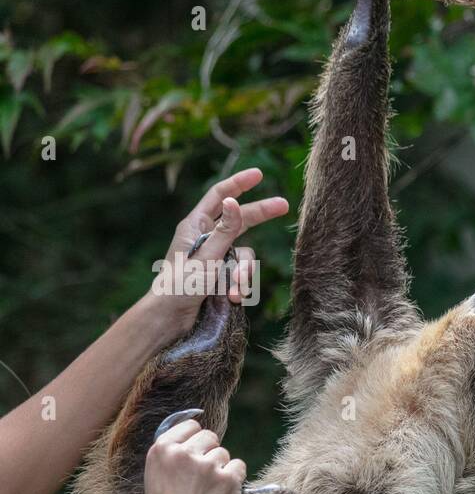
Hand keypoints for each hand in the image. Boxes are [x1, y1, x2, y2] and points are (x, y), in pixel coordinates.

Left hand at [141, 168, 288, 345]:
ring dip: (242, 275)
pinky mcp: (221, 275)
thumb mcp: (207, 256)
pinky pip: (241, 273)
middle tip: (284, 205)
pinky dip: (239, 285)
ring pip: (244, 255)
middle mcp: (206, 237)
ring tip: (232, 292)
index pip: (220, 196)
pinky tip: (231, 299)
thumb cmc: (180, 286)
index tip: (259, 175)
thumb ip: (225, 230)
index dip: (239, 184)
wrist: (170, 319)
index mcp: (195, 226)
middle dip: (261, 216)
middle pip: (240, 220)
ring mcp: (215, 256)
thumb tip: (235, 201)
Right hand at [142, 416, 246, 493]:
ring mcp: (208, 466)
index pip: (190, 425)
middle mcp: (184, 454)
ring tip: (208, 491)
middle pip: (210, 436)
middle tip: (203, 475)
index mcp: (161, 450)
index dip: (195, 438)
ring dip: (221, 468)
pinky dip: (235, 479)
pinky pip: (239, 467)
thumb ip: (171, 457)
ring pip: (224, 453)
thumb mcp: (154, 478)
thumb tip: (190, 441)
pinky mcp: (229, 480)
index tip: (196, 450)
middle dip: (209, 451)